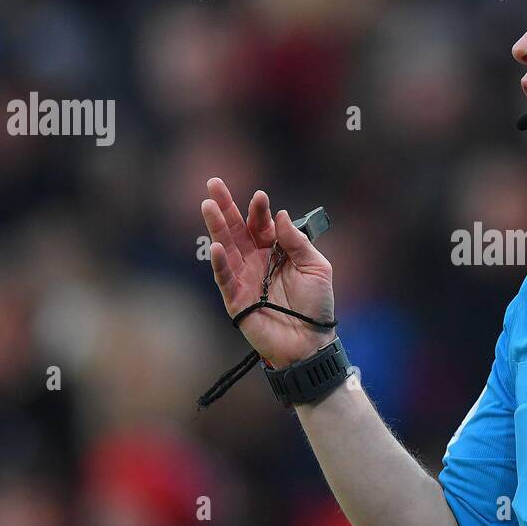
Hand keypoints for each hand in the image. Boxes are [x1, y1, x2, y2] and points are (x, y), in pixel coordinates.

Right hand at [201, 178, 336, 368]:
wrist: (311, 341)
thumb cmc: (316, 305)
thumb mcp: (317, 268)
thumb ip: (297, 242)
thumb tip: (280, 215)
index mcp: (276, 251)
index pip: (263, 224)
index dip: (259, 210)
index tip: (260, 196)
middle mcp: (256, 261)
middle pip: (238, 229)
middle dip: (226, 207)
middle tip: (214, 184)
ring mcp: (244, 279)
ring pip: (226, 248)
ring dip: (218, 227)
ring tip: (208, 206)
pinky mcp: (236, 300)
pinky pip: (224, 278)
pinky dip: (220, 263)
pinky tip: (217, 246)